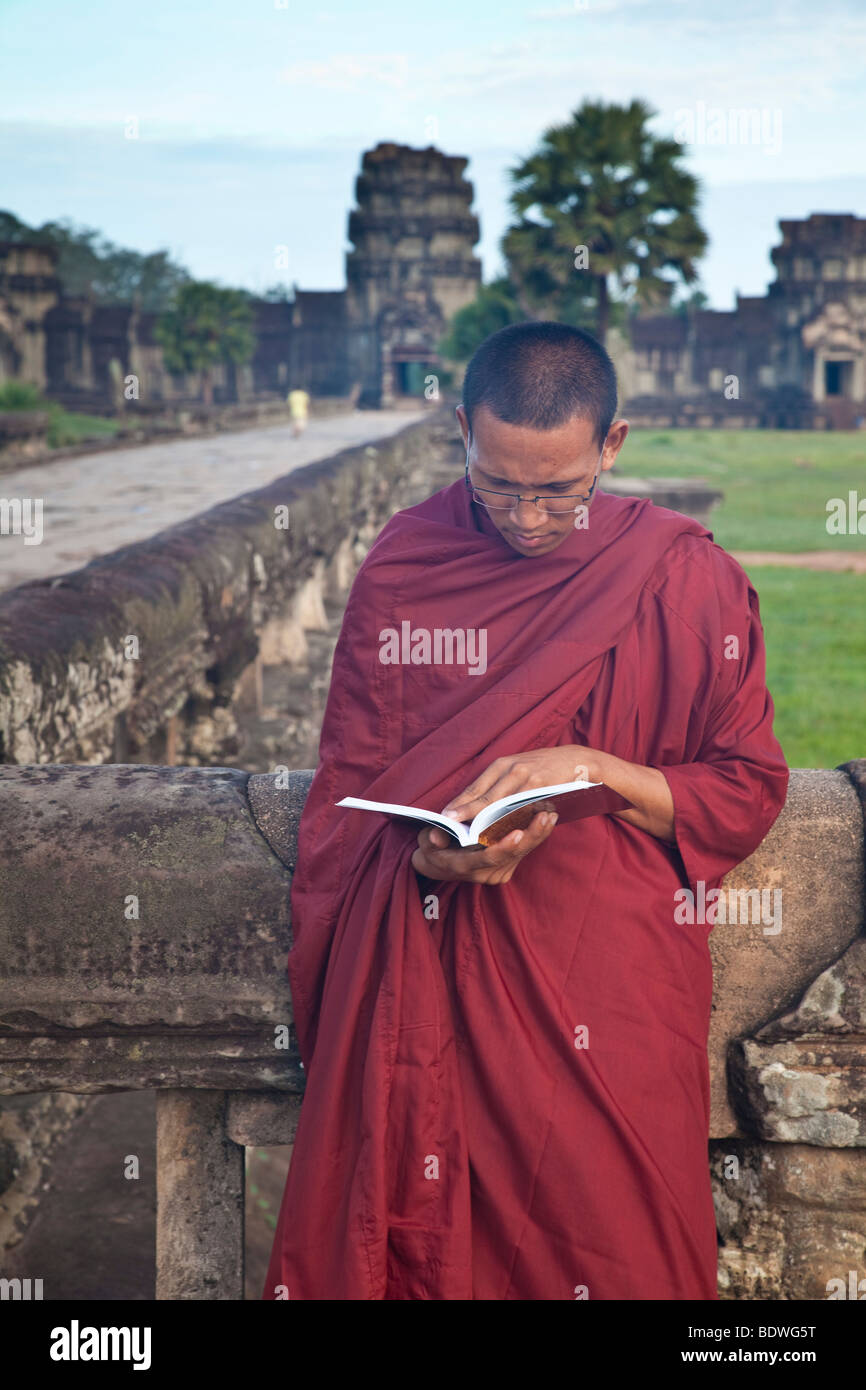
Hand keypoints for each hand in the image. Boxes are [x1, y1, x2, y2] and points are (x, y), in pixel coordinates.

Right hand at [411, 812, 557, 884]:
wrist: (439, 864)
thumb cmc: (433, 848)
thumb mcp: (427, 842)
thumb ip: (431, 839)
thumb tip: (436, 839)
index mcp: (466, 866)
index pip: (489, 857)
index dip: (505, 846)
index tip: (519, 831)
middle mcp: (485, 874)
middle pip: (513, 855)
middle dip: (531, 835)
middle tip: (545, 815)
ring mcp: (498, 873)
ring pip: (523, 853)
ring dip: (538, 834)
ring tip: (551, 813)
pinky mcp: (507, 867)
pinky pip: (525, 851)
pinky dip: (537, 836)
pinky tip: (548, 820)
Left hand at [441, 746, 598, 823]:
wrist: (578, 761)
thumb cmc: (545, 769)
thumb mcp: (519, 770)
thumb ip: (500, 786)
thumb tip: (476, 807)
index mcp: (502, 765)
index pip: (476, 787)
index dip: (459, 803)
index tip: (444, 817)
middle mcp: (511, 769)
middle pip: (484, 796)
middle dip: (465, 813)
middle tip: (448, 826)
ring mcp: (526, 778)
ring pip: (500, 804)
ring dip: (484, 821)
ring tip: (469, 836)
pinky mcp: (542, 787)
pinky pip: (522, 808)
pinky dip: (509, 822)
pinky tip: (500, 834)